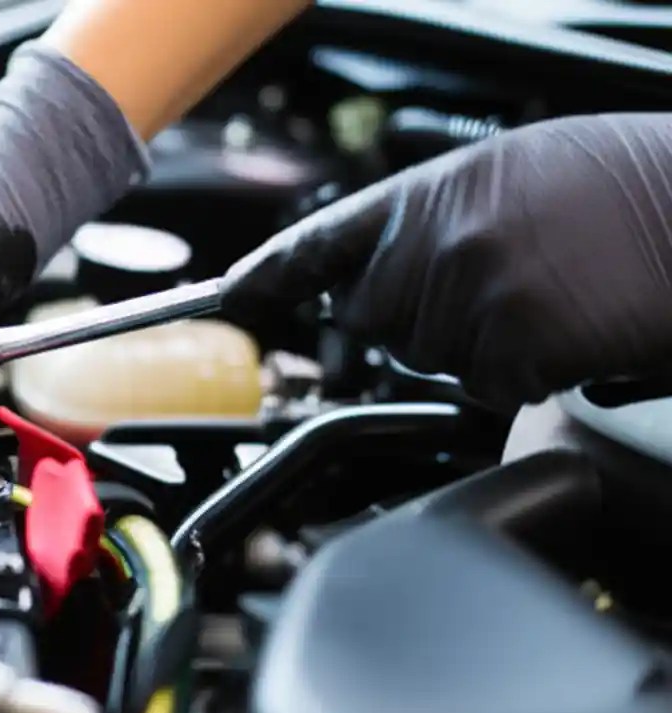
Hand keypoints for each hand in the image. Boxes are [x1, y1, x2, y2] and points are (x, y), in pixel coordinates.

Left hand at [222, 113, 671, 409]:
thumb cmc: (631, 185)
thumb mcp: (518, 172)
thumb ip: (444, 215)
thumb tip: (407, 253)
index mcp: (432, 192)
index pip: (321, 240)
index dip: (269, 274)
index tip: (235, 297)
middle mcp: (433, 243)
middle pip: (373, 319)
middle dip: (419, 323)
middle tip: (497, 294)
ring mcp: (465, 296)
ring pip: (430, 359)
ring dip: (480, 349)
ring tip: (549, 300)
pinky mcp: (505, 346)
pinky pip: (486, 387)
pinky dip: (526, 376)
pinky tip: (568, 332)